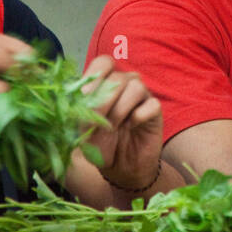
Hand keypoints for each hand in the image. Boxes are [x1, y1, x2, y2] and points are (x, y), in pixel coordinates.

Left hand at [81, 55, 162, 190]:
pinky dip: (139, 115)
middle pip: (117, 76)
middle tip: (95, 122)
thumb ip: (76, 112)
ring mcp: (141, 98)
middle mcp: (124, 86)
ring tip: (113, 127)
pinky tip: (132, 126)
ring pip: (136, 86)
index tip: (84, 97)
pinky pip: (151, 104)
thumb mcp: (81, 131)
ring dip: (120, 109)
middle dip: (103, 100)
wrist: (120, 169)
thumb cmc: (100, 146)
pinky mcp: (155, 112)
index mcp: (105, 85)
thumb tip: (77, 93)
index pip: (103, 63)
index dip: (94, 76)